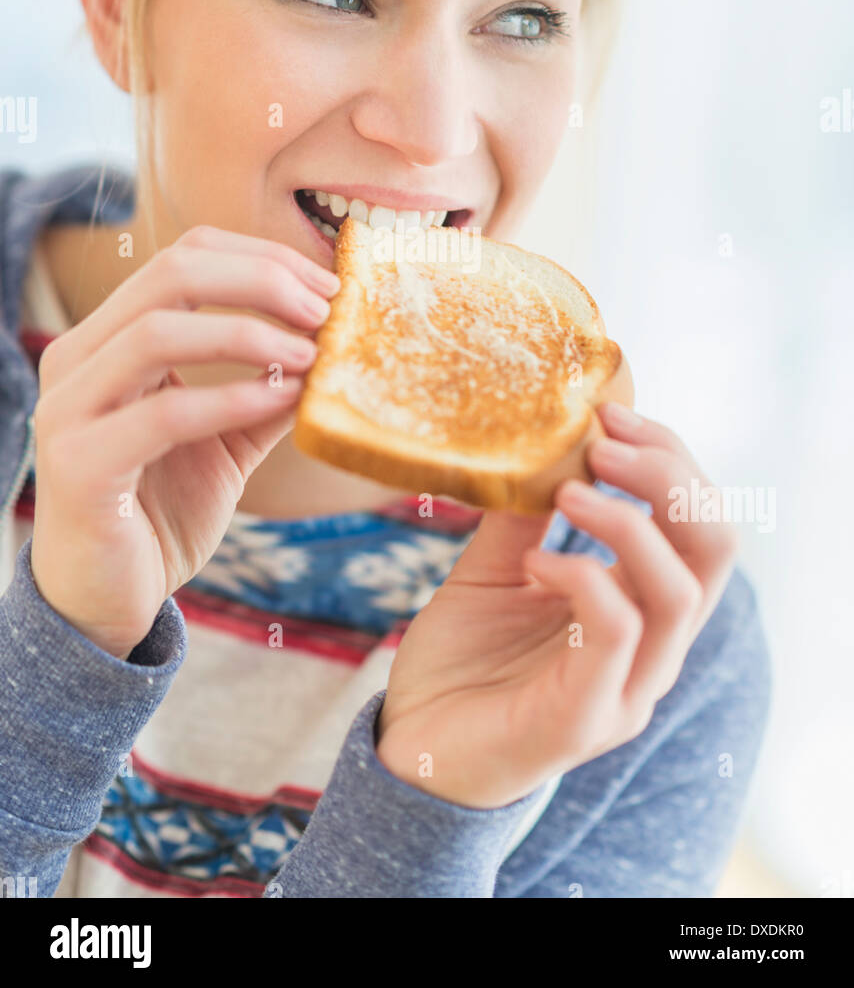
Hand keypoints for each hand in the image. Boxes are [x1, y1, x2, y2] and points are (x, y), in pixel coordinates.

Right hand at [30, 225, 338, 659]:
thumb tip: (337, 346)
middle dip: (263, 281)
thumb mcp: (229, 439)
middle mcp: (78, 359)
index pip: (185, 256)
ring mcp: (68, 409)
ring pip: (159, 331)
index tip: (329, 286)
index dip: (263, 259)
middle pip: (172, 273)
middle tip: (327, 310)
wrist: (106, 602)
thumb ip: (269, 388)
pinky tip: (282, 400)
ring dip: (250, 334)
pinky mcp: (78, 464)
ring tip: (312, 353)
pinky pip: (164, 413)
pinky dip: (231, 398)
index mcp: (109, 339)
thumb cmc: (162, 512)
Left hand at [375, 403, 738, 807]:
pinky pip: (616, 633)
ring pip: (679, 590)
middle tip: (604, 439)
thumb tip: (542, 438)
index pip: (699, 522)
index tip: (610, 414)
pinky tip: (537, 564)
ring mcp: (627, 689)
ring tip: (570, 492)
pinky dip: (583, 576)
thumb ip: (526, 515)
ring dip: (628, 520)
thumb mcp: (495, 568)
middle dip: (669, 476)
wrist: (411, 748)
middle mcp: (652, 650)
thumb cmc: (462, 662)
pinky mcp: (585, 720)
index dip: (669, 458)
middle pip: (713, 548)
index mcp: (642, 608)